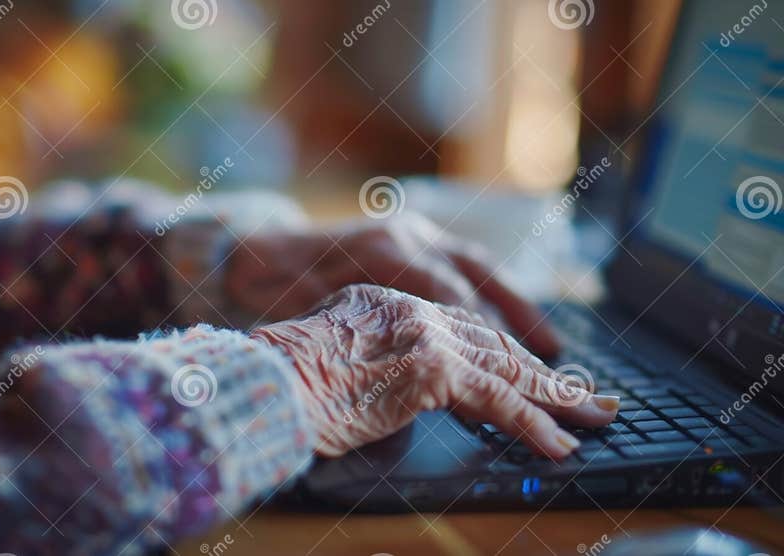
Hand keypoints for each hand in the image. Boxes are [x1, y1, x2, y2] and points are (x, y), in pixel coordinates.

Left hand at [230, 212, 558, 357]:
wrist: (251, 251)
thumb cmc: (271, 291)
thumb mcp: (308, 318)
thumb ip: (357, 337)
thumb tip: (403, 373)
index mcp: (380, 254)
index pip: (449, 302)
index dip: (486, 348)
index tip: (518, 390)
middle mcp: (407, 239)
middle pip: (476, 290)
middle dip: (521, 337)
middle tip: (559, 376)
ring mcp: (414, 235)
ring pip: (481, 273)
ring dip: (519, 313)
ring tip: (554, 352)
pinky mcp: (414, 238)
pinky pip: (466, 265)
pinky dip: (495, 294)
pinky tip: (517, 321)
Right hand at [252, 285, 618, 458]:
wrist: (262, 380)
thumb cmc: (279, 380)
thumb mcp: (327, 358)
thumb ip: (366, 360)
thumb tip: (382, 385)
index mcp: (385, 302)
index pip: (458, 325)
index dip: (501, 351)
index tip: (532, 371)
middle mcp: (409, 308)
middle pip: (492, 339)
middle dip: (544, 370)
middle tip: (586, 392)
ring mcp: (422, 332)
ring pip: (505, 365)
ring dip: (554, 396)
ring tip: (591, 417)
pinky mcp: (431, 367)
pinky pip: (497, 398)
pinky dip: (532, 423)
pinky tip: (557, 443)